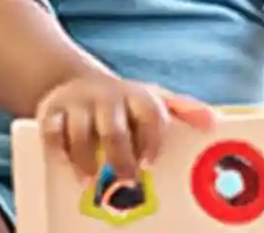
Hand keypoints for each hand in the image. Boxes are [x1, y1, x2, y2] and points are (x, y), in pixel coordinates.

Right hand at [36, 73, 214, 182]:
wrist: (76, 81)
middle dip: (120, 158)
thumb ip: (184, 110)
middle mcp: (107, 96)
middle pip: (114, 128)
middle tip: (125, 181)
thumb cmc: (124, 102)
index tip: (150, 161)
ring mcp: (78, 102)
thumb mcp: (153, 99)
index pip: (149, 112)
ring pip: (81, 132)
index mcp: (137, 95)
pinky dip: (58, 150)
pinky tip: (66, 164)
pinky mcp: (51, 110)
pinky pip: (51, 131)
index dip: (151, 138)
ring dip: (86, 160)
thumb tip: (213, 123)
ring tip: (90, 180)